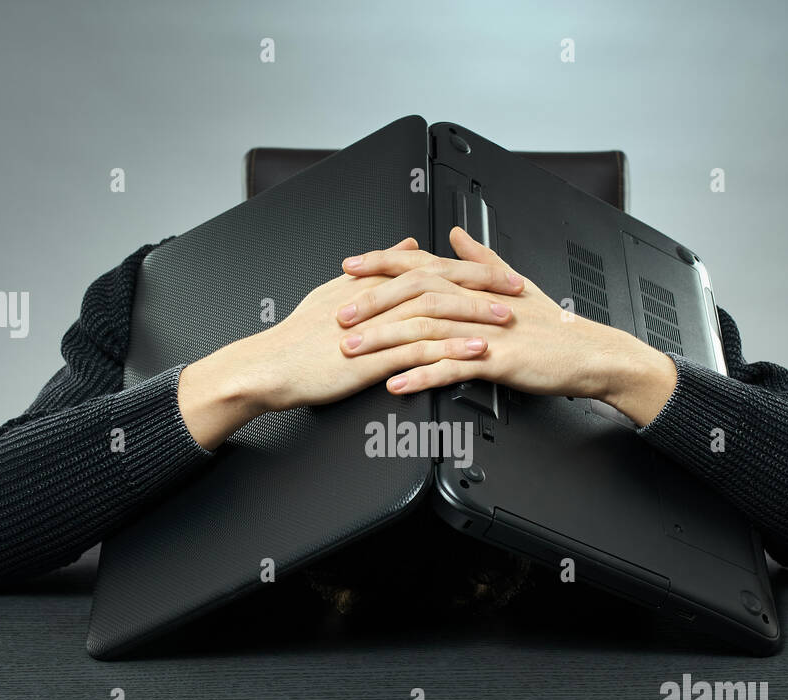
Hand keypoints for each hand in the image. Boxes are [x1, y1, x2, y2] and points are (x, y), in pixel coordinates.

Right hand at [176, 237, 506, 447]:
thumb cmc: (298, 339)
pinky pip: (420, 349)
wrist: (271, 367)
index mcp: (372, 283)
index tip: (499, 272)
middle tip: (516, 288)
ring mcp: (376, 328)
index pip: (429, 267)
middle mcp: (378, 300)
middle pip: (440, 284)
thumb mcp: (337, 292)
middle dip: (483, 285)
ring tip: (506, 319)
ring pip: (436, 313)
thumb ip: (375, 269)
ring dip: (475, 315)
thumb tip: (407, 245)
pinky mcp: (373, 357)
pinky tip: (475, 351)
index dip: (469, 268)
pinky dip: (451, 347)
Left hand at [338, 227, 678, 424]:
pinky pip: (451, 367)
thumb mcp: (514, 284)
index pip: (421, 264)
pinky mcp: (498, 359)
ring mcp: (486, 329)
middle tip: (339, 316)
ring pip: (426, 329)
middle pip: (415, 294)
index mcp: (476, 282)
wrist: (589, 354)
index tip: (350, 267)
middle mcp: (477, 301)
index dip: (382, 264)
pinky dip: (420, 375)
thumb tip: (455, 233)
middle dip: (372, 303)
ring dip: (385, 341)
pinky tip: (395, 384)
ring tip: (354, 353)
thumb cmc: (553, 326)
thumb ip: (480, 258)